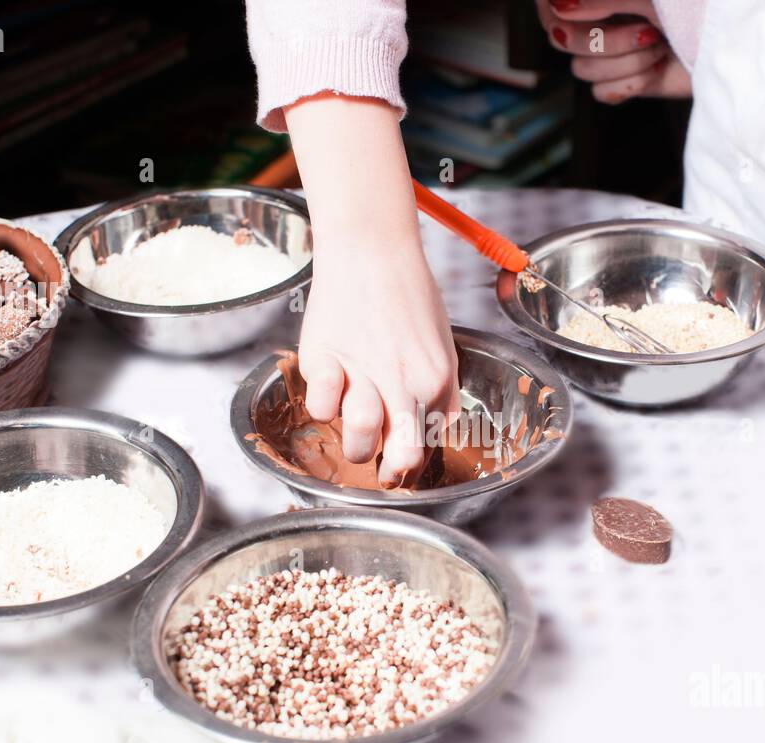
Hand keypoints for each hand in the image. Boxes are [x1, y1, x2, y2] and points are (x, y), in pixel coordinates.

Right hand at [299, 240, 458, 488]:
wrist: (371, 250)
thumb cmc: (408, 292)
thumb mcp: (443, 344)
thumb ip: (443, 390)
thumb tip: (441, 426)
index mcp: (435, 381)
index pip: (428, 445)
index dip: (413, 461)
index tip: (401, 464)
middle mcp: (402, 382)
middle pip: (401, 457)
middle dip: (389, 470)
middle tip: (378, 459)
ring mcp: (362, 373)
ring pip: (360, 440)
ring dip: (354, 441)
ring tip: (353, 421)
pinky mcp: (324, 360)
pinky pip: (321, 408)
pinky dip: (323, 403)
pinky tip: (331, 384)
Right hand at [538, 0, 691, 102]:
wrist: (737, 42)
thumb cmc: (700, 8)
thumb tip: (559, 4)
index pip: (555, 4)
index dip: (569, 11)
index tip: (591, 11)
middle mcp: (604, 16)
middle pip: (562, 38)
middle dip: (607, 41)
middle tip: (648, 31)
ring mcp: (612, 49)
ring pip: (581, 69)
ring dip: (625, 62)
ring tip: (659, 46)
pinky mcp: (624, 80)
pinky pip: (600, 93)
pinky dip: (630, 83)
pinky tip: (655, 69)